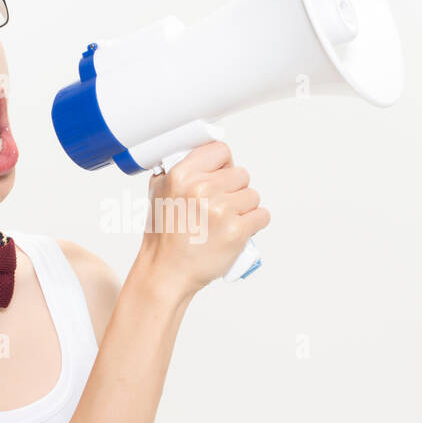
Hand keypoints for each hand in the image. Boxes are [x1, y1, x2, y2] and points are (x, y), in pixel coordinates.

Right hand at [136, 140, 268, 298]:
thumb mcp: (159, 193)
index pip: (221, 151)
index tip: (221, 177)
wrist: (167, 272)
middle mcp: (201, 189)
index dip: (223, 166)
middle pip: (241, 174)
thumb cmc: (164, 238)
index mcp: (181, 175)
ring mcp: (220, 210)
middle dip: (234, 190)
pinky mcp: (236, 231)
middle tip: (221, 207)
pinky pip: (262, 216)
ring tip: (227, 221)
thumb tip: (202, 159)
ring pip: (253, 195)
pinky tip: (239, 230)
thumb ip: (180, 171)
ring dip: (245, 208)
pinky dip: (254, 224)